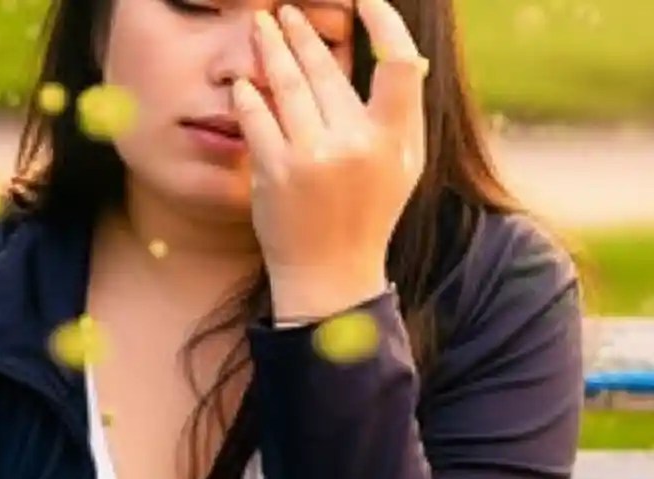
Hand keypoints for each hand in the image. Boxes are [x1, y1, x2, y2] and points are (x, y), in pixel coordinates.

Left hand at [232, 0, 427, 317]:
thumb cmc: (368, 215)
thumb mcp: (403, 167)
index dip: (386, 23)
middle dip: (302, 33)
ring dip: (272, 48)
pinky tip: (244, 81)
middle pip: (328, 70)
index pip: (401, 64)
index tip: (366, 0)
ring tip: (262, 27)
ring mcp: (313, 157)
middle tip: (285, 12)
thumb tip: (409, 59)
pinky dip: (249, 95)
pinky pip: (258, 118)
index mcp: (396, 140)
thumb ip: (404, 115)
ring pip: (288, 85)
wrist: (331, 276)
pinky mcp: (276, 172)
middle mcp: (356, 144)